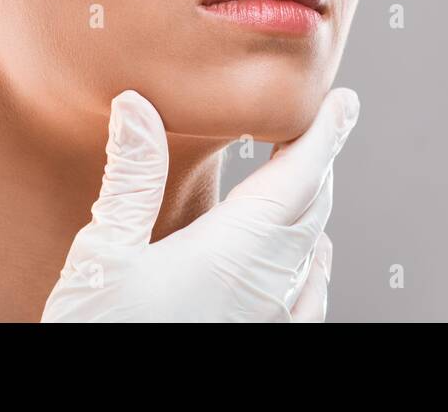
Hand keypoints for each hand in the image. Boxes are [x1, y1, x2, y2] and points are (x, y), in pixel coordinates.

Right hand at [42, 86, 357, 321]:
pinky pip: (310, 298)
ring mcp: (269, 321)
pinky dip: (314, 261)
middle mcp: (265, 285)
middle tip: (328, 122)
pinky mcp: (263, 344)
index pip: (297, 176)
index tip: (345, 102)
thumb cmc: (103, 335)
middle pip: (312, 207)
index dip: (324, 135)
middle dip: (321, 160)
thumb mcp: (104, 254)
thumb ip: (131, 179)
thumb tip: (137, 105)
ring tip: (312, 174)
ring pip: (311, 250)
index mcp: (234, 250)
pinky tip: (311, 258)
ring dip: (315, 205)